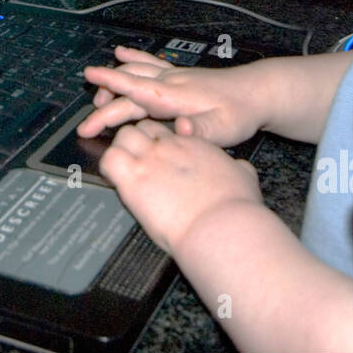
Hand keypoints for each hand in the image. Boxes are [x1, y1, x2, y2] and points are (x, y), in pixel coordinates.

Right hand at [79, 46, 266, 146]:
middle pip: (129, 88)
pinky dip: (133, 58)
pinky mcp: (180, 76)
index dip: (110, 86)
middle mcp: (170, 82)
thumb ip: (200, 130)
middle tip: (84, 125)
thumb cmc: (241, 112)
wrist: (258, 92)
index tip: (88, 81)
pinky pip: (150, 63)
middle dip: (103, 104)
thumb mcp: (225, 129)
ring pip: (136, 72)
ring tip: (96, 95)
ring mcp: (174, 76)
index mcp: (174, 96)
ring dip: (114, 81)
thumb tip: (178, 130)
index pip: (135, 89)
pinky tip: (121, 53)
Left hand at [99, 120, 262, 254]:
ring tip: (124, 167)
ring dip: (121, 149)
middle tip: (138, 160)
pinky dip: (107, 166)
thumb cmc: (234, 208)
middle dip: (138, 141)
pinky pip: (109, 159)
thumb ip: (238, 170)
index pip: (169, 129)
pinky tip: (112, 177)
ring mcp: (150, 159)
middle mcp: (171, 146)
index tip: (160, 154)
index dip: (161, 141)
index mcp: (196, 144)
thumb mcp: (244, 178)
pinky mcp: (134, 178)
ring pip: (123, 136)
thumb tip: (241, 169)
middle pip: (144, 127)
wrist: (223, 226)